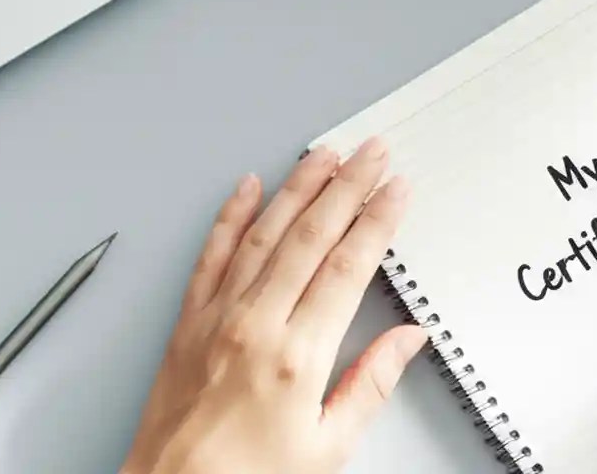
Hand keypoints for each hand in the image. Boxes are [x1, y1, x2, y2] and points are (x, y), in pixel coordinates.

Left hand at [121, 138, 426, 473]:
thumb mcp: (327, 448)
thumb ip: (370, 385)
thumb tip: (408, 340)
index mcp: (297, 356)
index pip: (349, 266)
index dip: (377, 221)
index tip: (397, 190)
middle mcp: (256, 325)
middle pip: (312, 236)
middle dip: (348, 186)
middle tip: (372, 152)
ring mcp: (218, 317)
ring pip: (264, 234)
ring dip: (298, 188)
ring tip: (324, 156)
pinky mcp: (188, 322)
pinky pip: (211, 255)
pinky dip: (230, 217)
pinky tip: (247, 188)